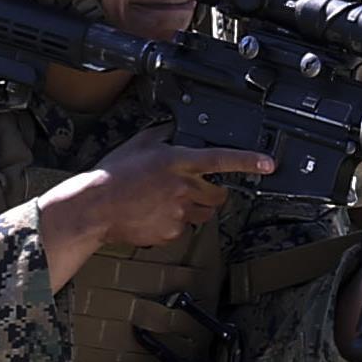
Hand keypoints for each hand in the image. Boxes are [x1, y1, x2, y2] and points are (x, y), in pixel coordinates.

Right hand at [34, 139, 278, 293]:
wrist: (94, 207)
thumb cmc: (110, 176)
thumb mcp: (136, 145)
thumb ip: (160, 135)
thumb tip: (172, 129)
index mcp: (177, 161)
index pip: (222, 159)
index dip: (249, 161)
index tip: (268, 164)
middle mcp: (183, 186)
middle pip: (218, 195)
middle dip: (211, 193)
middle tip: (192, 191)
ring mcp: (179, 211)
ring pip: (203, 214)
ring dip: (194, 209)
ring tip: (167, 204)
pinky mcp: (171, 231)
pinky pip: (183, 229)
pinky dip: (174, 224)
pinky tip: (153, 216)